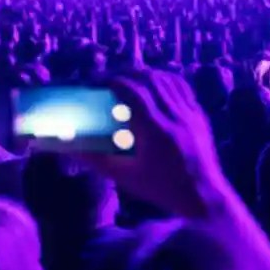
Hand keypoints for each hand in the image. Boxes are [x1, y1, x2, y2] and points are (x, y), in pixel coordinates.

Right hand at [84, 69, 224, 217]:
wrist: (203, 197)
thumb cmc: (161, 189)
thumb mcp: (124, 176)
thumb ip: (95, 159)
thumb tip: (67, 146)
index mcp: (155, 130)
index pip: (133, 91)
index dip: (112, 80)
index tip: (97, 82)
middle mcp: (174, 116)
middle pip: (150, 79)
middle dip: (127, 73)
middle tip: (110, 79)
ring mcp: (190, 114)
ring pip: (167, 80)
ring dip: (146, 74)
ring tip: (129, 79)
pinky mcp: (200, 116)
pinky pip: (183, 88)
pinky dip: (165, 81)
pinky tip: (154, 86)